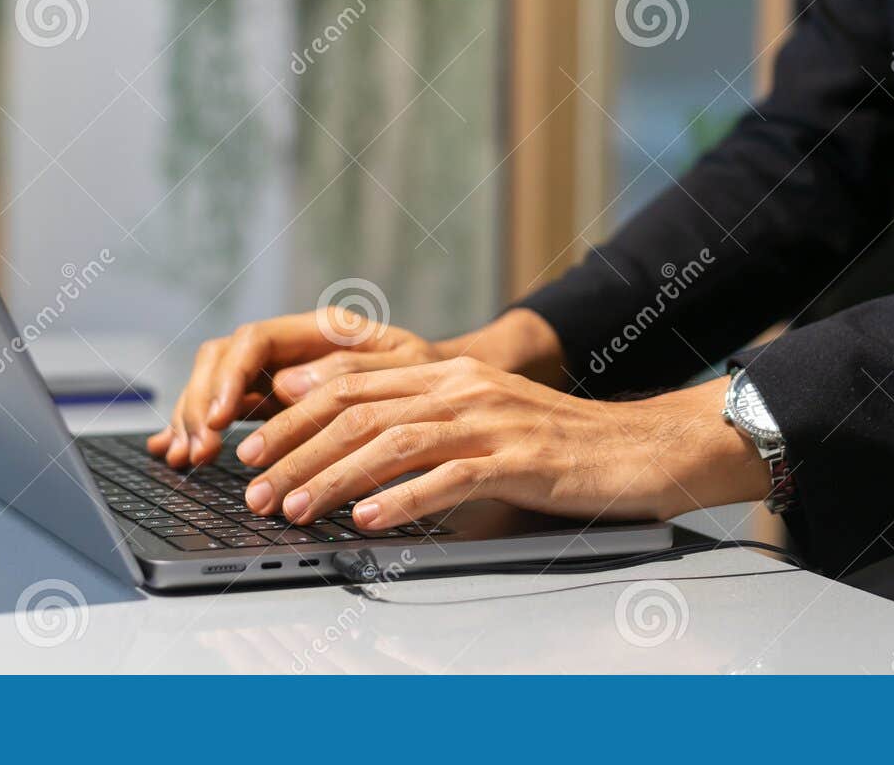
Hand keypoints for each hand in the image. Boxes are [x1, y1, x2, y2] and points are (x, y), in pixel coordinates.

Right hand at [146, 311, 443, 467]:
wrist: (453, 388)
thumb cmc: (435, 378)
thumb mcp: (405, 373)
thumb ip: (348, 376)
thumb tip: (286, 388)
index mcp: (322, 329)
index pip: (255, 341)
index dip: (230, 378)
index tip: (221, 419)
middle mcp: (294, 346)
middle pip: (222, 359)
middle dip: (202, 403)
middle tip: (197, 450)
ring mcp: (279, 373)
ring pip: (216, 383)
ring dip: (194, 419)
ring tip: (185, 458)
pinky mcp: (273, 403)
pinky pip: (225, 409)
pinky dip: (199, 428)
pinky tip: (173, 451)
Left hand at [235, 359, 771, 529]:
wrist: (642, 448)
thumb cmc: (561, 445)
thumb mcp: (487, 420)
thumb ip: (428, 425)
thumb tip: (357, 456)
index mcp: (451, 373)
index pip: (353, 384)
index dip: (294, 414)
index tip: (251, 446)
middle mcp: (464, 387)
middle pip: (359, 411)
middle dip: (296, 450)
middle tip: (253, 489)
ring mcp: (492, 421)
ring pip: (393, 442)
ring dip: (333, 478)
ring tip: (293, 510)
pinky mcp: (520, 459)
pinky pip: (450, 478)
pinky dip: (402, 500)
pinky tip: (368, 520)